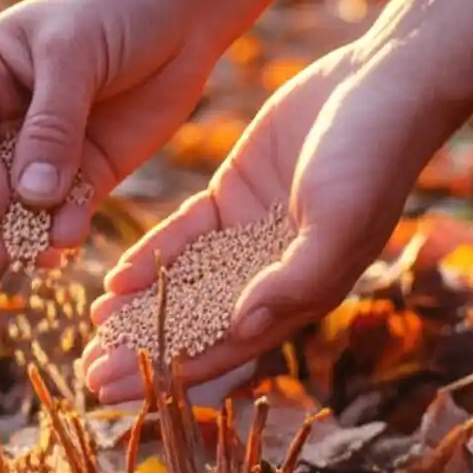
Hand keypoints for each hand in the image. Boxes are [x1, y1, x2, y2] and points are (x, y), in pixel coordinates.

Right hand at [0, 0, 292, 274]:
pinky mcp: (83, 175)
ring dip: (25, 234)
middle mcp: (0, 118)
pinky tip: (68, 242)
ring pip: (20, 205)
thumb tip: (30, 196)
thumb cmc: (116, 11)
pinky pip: (66, 211)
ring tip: (37, 260)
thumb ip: (53, 125)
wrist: (184, 13)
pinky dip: (65, 229)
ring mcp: (40, 152)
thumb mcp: (76, 56)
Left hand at [82, 45, 457, 403]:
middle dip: (144, 350)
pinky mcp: (232, 197)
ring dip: (140, 308)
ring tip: (93, 329)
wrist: (383, 82)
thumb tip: (241, 328)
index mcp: (301, 294)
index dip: (171, 372)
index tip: (117, 391)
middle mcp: (271, 273)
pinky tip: (115, 279)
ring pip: (184, 284)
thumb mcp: (339, 223)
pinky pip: (183, 238)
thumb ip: (294, 280)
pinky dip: (152, 258)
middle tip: (89, 372)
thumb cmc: (372, 158)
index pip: (225, 347)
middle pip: (197, 324)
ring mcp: (249, 235)